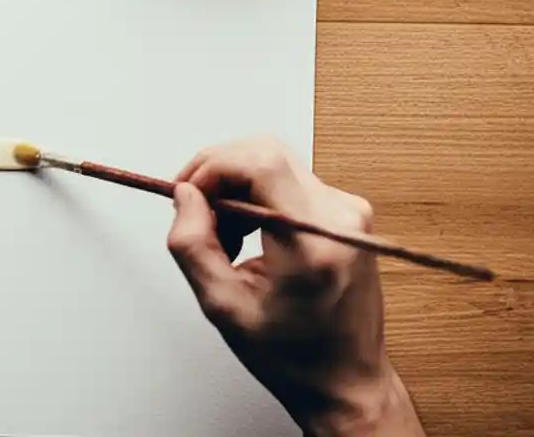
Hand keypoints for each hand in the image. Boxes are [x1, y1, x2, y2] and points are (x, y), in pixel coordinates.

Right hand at [167, 137, 423, 436]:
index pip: (259, 163)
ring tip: (224, 238)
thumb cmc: (294, 357)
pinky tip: (247, 237)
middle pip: (266, 153)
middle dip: (218, 172)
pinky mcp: (347, 213)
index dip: (212, 166)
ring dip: (236, 186)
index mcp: (312, 244)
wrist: (347, 381)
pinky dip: (256, 197)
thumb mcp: (224, 307)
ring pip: (275, 163)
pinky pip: (290, 180)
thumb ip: (194, 245)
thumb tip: (185, 197)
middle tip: (195, 210)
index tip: (186, 192)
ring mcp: (349, 212)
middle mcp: (339, 218)